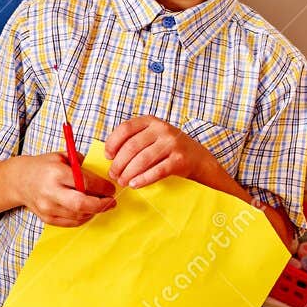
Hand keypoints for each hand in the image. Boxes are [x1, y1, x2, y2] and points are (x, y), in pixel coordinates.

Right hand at [18, 153, 115, 225]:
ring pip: (78, 215)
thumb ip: (81, 163)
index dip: (102, 187)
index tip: (112, 188)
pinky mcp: (47, 219)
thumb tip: (100, 173)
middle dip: (101, 205)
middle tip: (111, 202)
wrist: (19, 181)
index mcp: (56, 173)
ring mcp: (48, 208)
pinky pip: (71, 222)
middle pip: (81, 204)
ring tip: (100, 204)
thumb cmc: (43, 167)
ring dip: (94, 211)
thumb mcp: (61, 156)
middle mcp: (50, 192)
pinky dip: (83, 217)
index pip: (85, 183)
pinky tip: (88, 211)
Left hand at [105, 116, 220, 189]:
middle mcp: (162, 129)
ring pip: (143, 160)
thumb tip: (110, 157)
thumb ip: (134, 141)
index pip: (125, 128)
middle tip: (113, 175)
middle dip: (118, 164)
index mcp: (151, 121)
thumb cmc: (167, 149)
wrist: (198, 158)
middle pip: (132, 147)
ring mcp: (172, 143)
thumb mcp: (152, 137)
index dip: (112, 143)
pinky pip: (157, 171)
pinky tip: (134, 185)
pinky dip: (143, 179)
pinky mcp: (180, 159)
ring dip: (128, 173)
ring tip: (122, 182)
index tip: (108, 157)